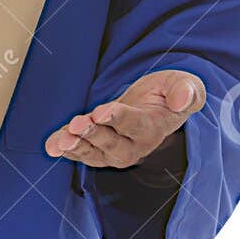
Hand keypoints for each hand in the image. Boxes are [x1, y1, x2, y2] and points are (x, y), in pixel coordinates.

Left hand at [45, 68, 205, 169]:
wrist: (156, 103)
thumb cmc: (170, 92)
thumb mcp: (185, 85)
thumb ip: (186, 91)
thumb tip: (182, 100)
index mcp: (154, 128)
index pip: (135, 126)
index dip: (118, 118)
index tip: (101, 111)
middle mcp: (134, 145)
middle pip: (112, 145)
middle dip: (93, 134)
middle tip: (76, 124)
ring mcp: (114, 150)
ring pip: (94, 153)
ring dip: (76, 147)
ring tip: (60, 141)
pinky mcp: (97, 147)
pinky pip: (80, 152)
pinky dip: (65, 149)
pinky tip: (52, 145)